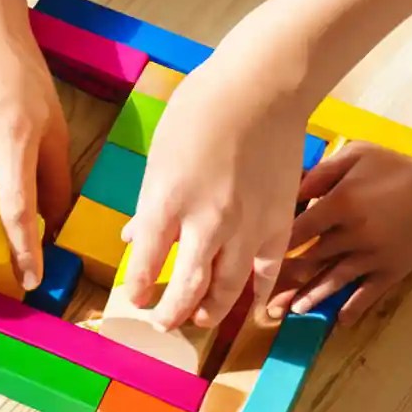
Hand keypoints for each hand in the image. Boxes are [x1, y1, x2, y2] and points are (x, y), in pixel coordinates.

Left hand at [121, 38, 307, 330]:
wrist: (263, 88)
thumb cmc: (204, 109)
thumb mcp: (160, 155)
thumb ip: (150, 203)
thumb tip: (136, 236)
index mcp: (167, 202)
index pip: (145, 264)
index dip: (137, 289)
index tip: (133, 299)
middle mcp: (206, 223)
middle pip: (187, 289)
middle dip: (170, 314)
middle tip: (162, 324)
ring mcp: (246, 227)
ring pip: (227, 291)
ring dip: (209, 312)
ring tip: (200, 319)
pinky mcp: (278, 224)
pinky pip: (266, 273)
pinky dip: (256, 295)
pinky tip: (248, 305)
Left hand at [272, 142, 411, 323]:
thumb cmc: (398, 167)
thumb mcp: (357, 155)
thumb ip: (323, 171)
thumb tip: (293, 187)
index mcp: (340, 205)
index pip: (297, 231)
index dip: (275, 246)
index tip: (256, 260)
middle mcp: (353, 234)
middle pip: (310, 260)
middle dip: (285, 280)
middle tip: (263, 299)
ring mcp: (374, 255)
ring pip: (335, 280)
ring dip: (311, 298)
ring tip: (291, 312)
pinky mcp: (393, 268)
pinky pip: (370, 293)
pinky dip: (355, 308)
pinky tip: (340, 322)